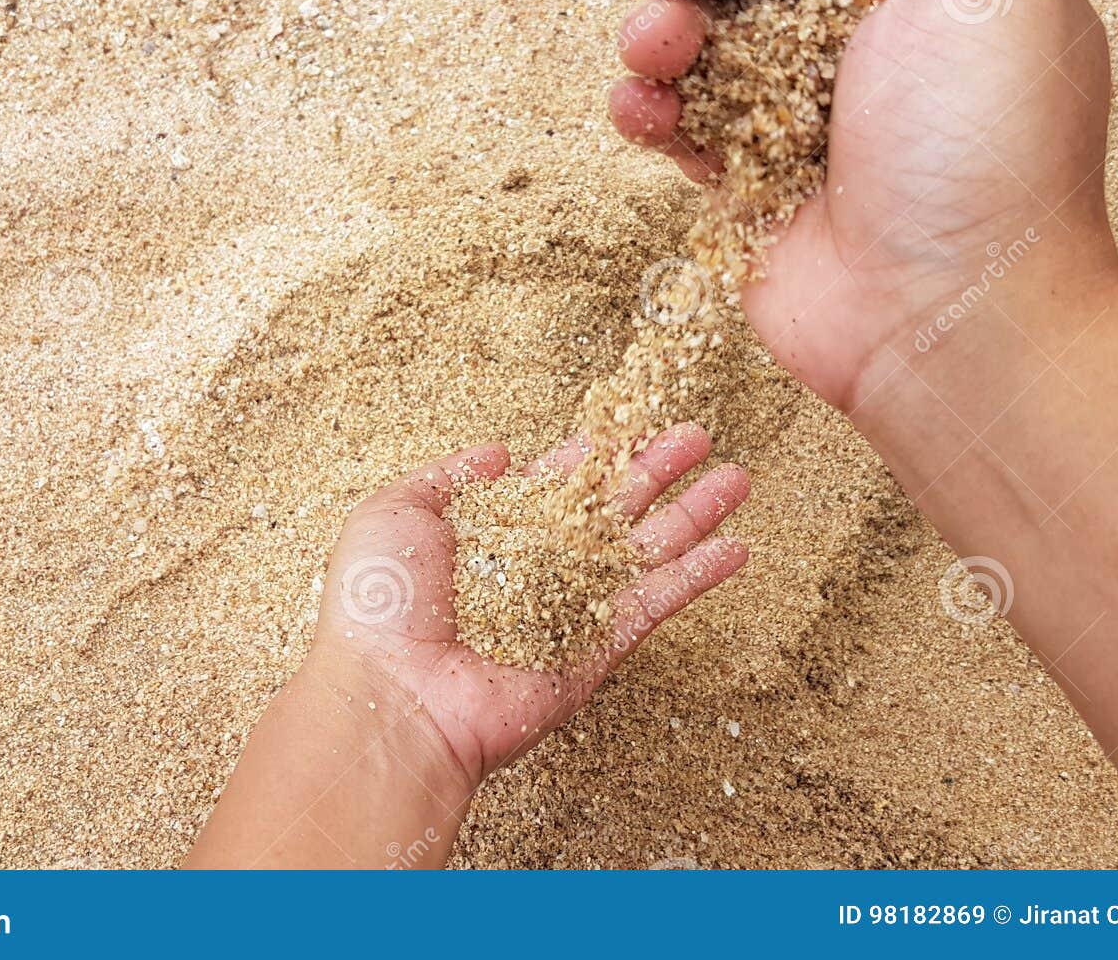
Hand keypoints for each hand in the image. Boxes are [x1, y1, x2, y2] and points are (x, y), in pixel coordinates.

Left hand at [311, 422, 748, 792]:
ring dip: (694, 514)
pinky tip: (736, 548)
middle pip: (610, 508)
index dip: (595, 452)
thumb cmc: (379, 605)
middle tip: (698, 435)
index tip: (631, 421)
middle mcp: (535, 568)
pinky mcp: (595, 649)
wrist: (392, 696)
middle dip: (656, 469)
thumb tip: (499, 451)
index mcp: (490, 533)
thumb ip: (448, 476)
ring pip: (644, 550)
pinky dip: (698, 577)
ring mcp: (569, 609)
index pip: (555, 482)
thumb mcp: (394, 512)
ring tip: (738, 478)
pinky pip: (655, 605)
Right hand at [610, 0, 1117, 408]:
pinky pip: (682, 128)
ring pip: (705, 44)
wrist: (951, 319)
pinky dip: (648, 109)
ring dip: (661, 32)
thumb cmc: (989, 148)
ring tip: (656, 47)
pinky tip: (645, 108)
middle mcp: (869, 49)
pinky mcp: (758, 189)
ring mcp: (808, 119)